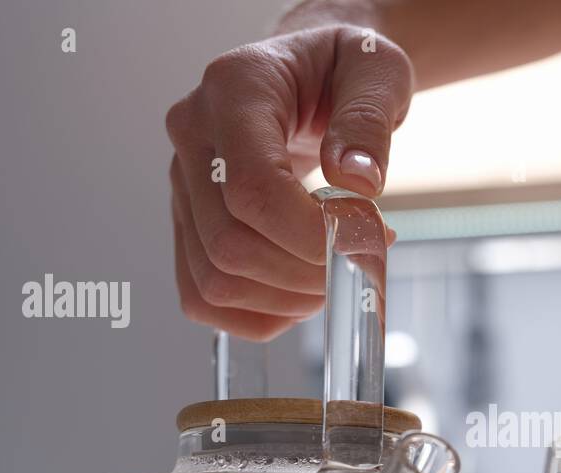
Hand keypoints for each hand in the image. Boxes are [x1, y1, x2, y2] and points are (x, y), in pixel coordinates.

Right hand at [165, 26, 411, 339]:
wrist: (314, 75)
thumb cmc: (342, 70)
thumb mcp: (377, 72)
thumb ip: (369, 120)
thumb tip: (358, 182)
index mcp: (234, 91)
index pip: (250, 190)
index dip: (308, 236)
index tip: (364, 242)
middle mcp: (193, 139)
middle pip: (229, 245)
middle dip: (307, 274)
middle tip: (362, 260)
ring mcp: (184, 187)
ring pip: (216, 281)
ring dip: (290, 299)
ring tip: (339, 272)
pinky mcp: (190, 226)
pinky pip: (205, 298)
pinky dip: (261, 314)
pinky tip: (305, 294)